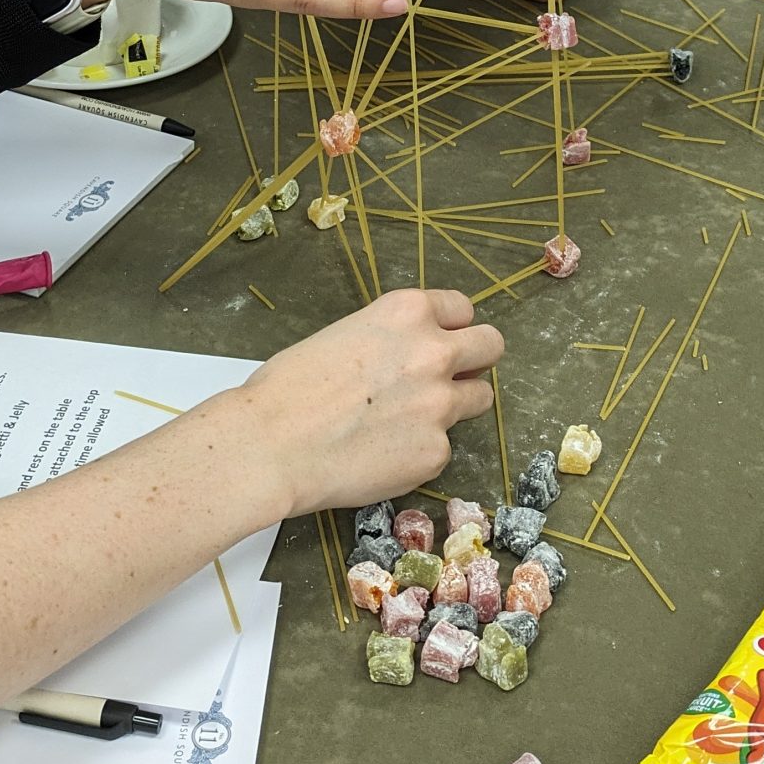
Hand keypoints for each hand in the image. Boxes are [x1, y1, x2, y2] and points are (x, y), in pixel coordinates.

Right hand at [233, 287, 502, 518]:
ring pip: (480, 399)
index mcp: (406, 313)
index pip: (462, 308)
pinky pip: (442, 448)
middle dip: (476, 359)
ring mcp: (440, 405)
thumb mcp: (344, 336)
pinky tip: (381, 456)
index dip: (451, 327)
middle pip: (491, 345)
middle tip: (452, 376)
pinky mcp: (436, 452)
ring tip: (411, 420)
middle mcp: (434, 352)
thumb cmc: (288, 388)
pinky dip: (419, 452)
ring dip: (455, 405)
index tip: (442, 340)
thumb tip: (406, 361)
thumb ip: (389, 341)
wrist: (271, 445)